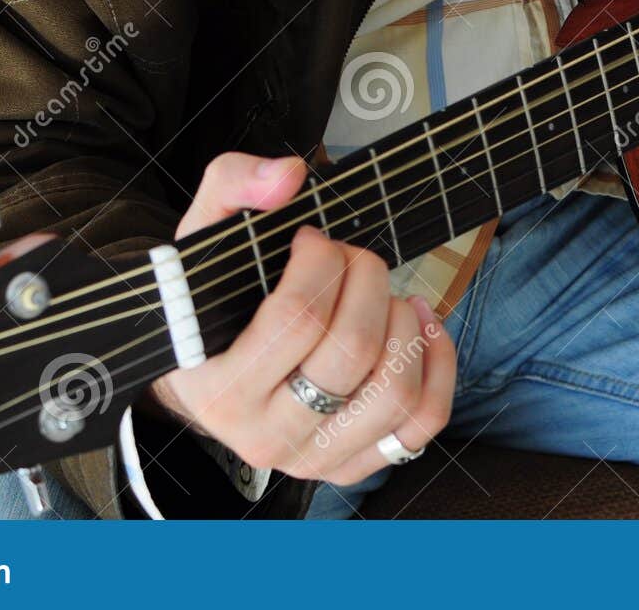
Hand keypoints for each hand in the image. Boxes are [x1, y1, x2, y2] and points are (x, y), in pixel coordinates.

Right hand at [143, 152, 455, 485]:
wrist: (204, 371)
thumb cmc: (208, 305)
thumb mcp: (201, 240)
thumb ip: (234, 187)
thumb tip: (288, 176)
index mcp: (220, 389)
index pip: (295, 319)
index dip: (320, 262)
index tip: (313, 239)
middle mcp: (265, 437)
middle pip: (350, 352)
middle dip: (365, 280)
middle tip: (353, 257)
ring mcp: (314, 457)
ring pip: (393, 394)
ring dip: (402, 323)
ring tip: (384, 291)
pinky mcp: (353, 462)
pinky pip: (422, 425)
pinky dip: (438, 367)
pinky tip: (420, 322)